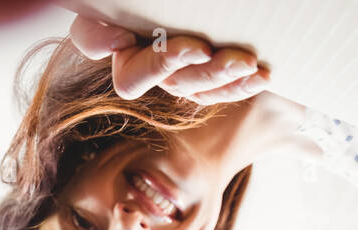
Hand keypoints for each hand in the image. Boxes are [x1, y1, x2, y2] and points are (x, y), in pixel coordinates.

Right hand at [69, 14, 266, 103]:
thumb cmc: (128, 0)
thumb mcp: (103, 7)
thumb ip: (93, 31)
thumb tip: (113, 44)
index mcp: (124, 58)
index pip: (134, 78)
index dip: (163, 66)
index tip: (195, 47)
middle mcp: (151, 73)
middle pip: (178, 85)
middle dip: (210, 74)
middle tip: (240, 60)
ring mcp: (181, 74)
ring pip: (203, 91)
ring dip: (230, 83)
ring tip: (254, 68)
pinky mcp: (206, 71)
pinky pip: (222, 88)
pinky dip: (243, 83)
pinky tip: (264, 75)